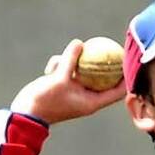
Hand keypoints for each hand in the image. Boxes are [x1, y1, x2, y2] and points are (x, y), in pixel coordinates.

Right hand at [9, 39, 126, 125]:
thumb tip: (79, 42)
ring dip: (72, 62)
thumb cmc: (46, 100)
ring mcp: (75, 91)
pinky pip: (67, 70)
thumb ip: (70, 60)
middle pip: (103, 78)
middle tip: (110, 46)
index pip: (117, 92)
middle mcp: (86, 97)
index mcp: (92, 102)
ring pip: (82, 70)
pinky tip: (50, 68)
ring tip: (59, 64)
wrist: (26, 111)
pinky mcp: (64, 86)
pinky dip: (59, 65)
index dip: (125, 78)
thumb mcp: (59, 78)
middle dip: (105, 64)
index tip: (128, 62)